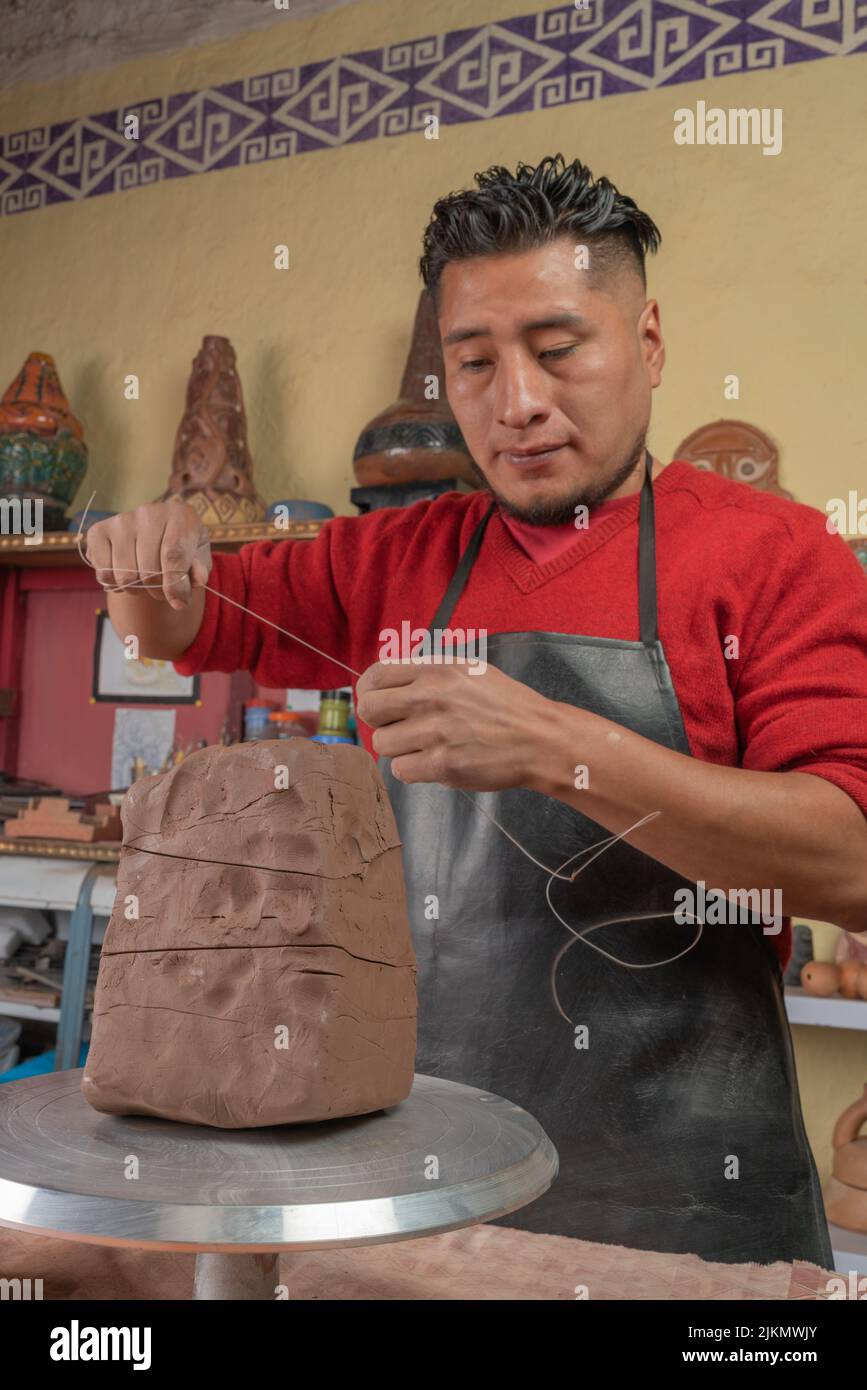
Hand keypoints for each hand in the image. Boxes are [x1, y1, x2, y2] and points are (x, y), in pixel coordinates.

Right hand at [85, 502, 211, 609]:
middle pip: (148, 570)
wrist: (157, 535)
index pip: (173, 554)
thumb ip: (200, 569)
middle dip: (158, 590)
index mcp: (180, 515)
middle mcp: (149, 512)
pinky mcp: (98, 531)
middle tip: (162, 590)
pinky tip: (125, 576)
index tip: (178, 603)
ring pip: (125, 576)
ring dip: (137, 590)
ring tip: (145, 582)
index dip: (175, 585)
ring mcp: (121, 521)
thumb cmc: (183, 548)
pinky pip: (103, 573)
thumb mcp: (198, 558)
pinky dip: (114, 585)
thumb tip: (197, 579)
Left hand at [355, 657, 552, 790]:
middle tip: (396, 727)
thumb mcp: (468, 671)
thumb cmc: (506, 705)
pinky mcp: (442, 764)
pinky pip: (400, 770)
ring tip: (423, 746)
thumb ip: (428, 673)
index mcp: (436, 670)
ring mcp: (435, 732)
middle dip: (377, 721)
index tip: (378, 701)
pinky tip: (432, 762)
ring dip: (398, 748)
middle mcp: (431, 697)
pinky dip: (412, 770)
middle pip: (369, 710)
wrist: (538, 738)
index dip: (369, 691)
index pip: (375, 675)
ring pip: (382, 744)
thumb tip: (390, 684)